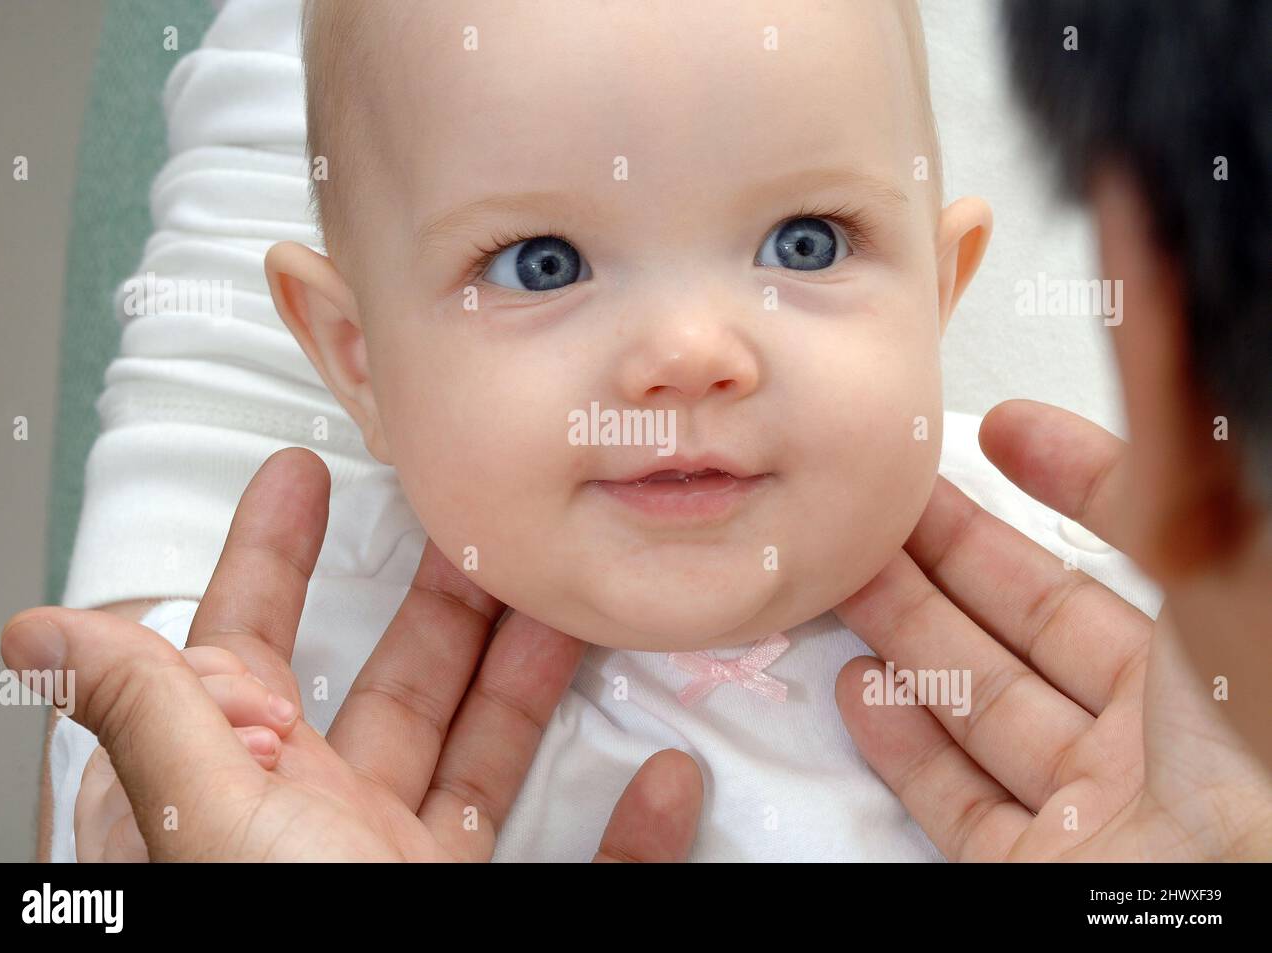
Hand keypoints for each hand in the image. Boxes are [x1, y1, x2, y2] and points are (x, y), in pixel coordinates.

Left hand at [6, 448, 703, 861]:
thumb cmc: (281, 944)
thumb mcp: (214, 825)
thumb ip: (152, 718)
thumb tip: (48, 627)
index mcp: (245, 795)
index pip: (245, 647)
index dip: (268, 556)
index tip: (302, 474)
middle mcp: (322, 830)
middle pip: (394, 682)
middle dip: (439, 597)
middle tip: (484, 529)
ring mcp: (406, 881)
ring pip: (485, 755)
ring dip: (535, 684)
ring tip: (580, 614)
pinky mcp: (491, 926)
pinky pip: (571, 870)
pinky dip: (627, 832)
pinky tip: (662, 785)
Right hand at [833, 400, 1271, 859]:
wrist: (1266, 896)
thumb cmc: (1259, 730)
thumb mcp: (1217, 551)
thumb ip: (1157, 443)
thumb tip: (1151, 275)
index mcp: (1211, 646)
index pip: (1128, 539)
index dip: (1062, 475)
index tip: (998, 432)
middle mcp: (1158, 724)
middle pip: (1029, 620)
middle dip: (947, 551)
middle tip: (878, 501)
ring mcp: (1099, 799)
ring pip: (983, 704)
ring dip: (908, 637)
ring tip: (846, 578)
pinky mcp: (1046, 871)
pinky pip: (966, 805)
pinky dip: (907, 750)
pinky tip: (862, 691)